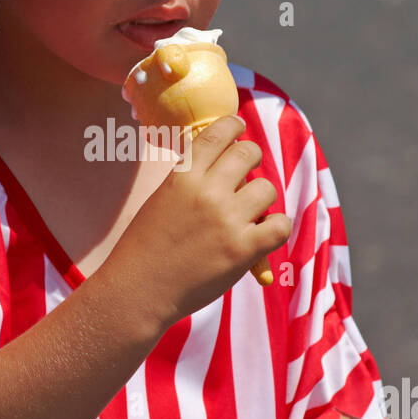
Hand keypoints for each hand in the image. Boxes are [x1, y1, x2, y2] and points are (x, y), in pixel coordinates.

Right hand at [106, 115, 291, 329]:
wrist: (137, 291)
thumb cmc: (144, 250)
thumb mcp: (161, 201)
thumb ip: (189, 182)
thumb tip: (221, 168)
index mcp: (183, 177)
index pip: (217, 133)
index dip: (234, 127)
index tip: (240, 129)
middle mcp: (207, 192)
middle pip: (248, 153)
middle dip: (252, 160)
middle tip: (247, 177)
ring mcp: (227, 220)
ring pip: (267, 188)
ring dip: (262, 200)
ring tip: (250, 215)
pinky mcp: (243, 250)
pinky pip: (280, 226)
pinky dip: (276, 229)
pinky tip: (264, 236)